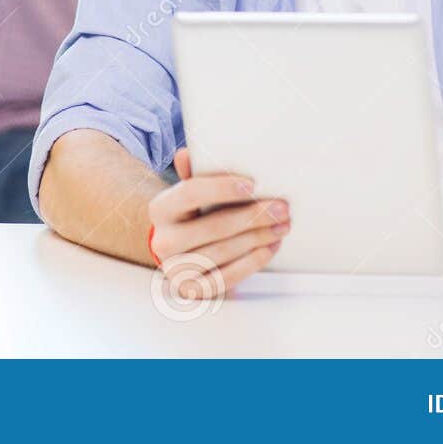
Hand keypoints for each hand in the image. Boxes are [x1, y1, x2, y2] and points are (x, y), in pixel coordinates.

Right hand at [146, 148, 286, 297]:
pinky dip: (252, 262)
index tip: (253, 184)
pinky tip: (269, 248)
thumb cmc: (190, 216)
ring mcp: (176, 268)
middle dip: (253, 216)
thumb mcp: (188, 194)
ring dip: (258, 238)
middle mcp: (163, 240)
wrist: (175, 252)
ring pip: (224, 252)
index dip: (222, 188)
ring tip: (282, 227)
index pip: (190, 193)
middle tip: (281, 208)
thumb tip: (187, 154)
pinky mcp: (192, 289)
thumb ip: (192, 174)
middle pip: (214, 226)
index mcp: (161, 209)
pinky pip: (227, 277)